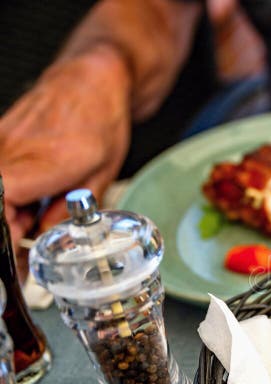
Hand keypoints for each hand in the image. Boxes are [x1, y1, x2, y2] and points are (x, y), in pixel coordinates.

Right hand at [0, 44, 130, 241]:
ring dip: (7, 218)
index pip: (1, 205)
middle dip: (7, 236)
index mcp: (46, 162)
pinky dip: (7, 198)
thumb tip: (44, 237)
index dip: (5, 235)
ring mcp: (0, 143)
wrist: (90, 81)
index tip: (15, 255)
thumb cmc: (101, 122)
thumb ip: (68, 210)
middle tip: (25, 256)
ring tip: (32, 225)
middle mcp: (14, 151)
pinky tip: (26, 205)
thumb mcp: (100, 176)